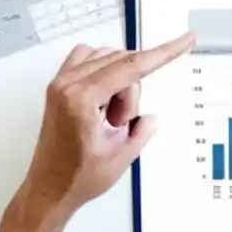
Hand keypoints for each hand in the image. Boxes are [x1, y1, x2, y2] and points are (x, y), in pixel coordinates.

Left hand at [0, 33, 195, 231]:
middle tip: (122, 124)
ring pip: (107, 58)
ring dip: (119, 82)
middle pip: (121, 63)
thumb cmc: (75, 178)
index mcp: (82, 100)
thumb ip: (142, 130)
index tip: (183, 41)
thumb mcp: (121, 158)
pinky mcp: (57, 86)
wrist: (48, 190)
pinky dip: (104, 71)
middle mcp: (67, 85)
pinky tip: (105, 98)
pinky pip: (87, 59)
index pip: (131, 67)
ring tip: (110, 118)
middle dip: (131, 92)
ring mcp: (60, 83)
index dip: (163, 53)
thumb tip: (149, 116)